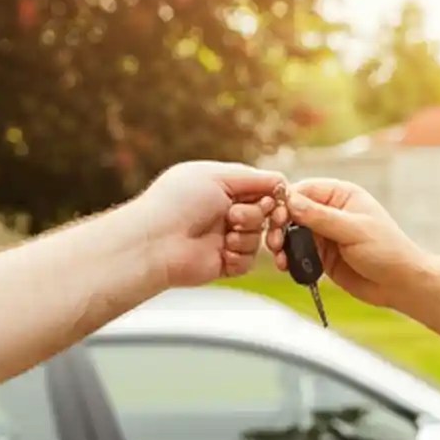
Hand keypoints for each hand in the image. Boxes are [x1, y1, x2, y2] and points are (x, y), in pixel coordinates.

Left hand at [133, 160, 287, 287]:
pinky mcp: (223, 263)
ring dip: (246, 235)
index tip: (273, 201)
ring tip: (225, 235)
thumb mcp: (217, 176)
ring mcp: (224, 238)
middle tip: (238, 218)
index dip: (273, 197)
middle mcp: (224, 212)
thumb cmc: (178, 202)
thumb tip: (283, 182)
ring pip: (258, 238)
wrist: (155, 241)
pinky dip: (240, 256)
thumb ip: (254, 178)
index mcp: (222, 188)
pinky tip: (223, 252)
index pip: (262, 190)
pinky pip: (248, 260)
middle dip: (258, 215)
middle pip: (265, 214)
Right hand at [266, 178, 429, 306]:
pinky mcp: (322, 255)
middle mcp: (330, 211)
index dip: (286, 201)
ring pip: (292, 233)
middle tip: (274, 240)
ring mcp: (325, 233)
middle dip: (279, 225)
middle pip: (293, 212)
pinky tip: (285, 266)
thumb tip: (291, 202)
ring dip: (281, 243)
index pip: (304, 190)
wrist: (400, 284)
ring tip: (279, 257)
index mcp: (342, 195)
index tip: (276, 217)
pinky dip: (289, 258)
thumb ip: (321, 217)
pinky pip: (298, 253)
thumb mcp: (354, 230)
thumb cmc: (387, 251)